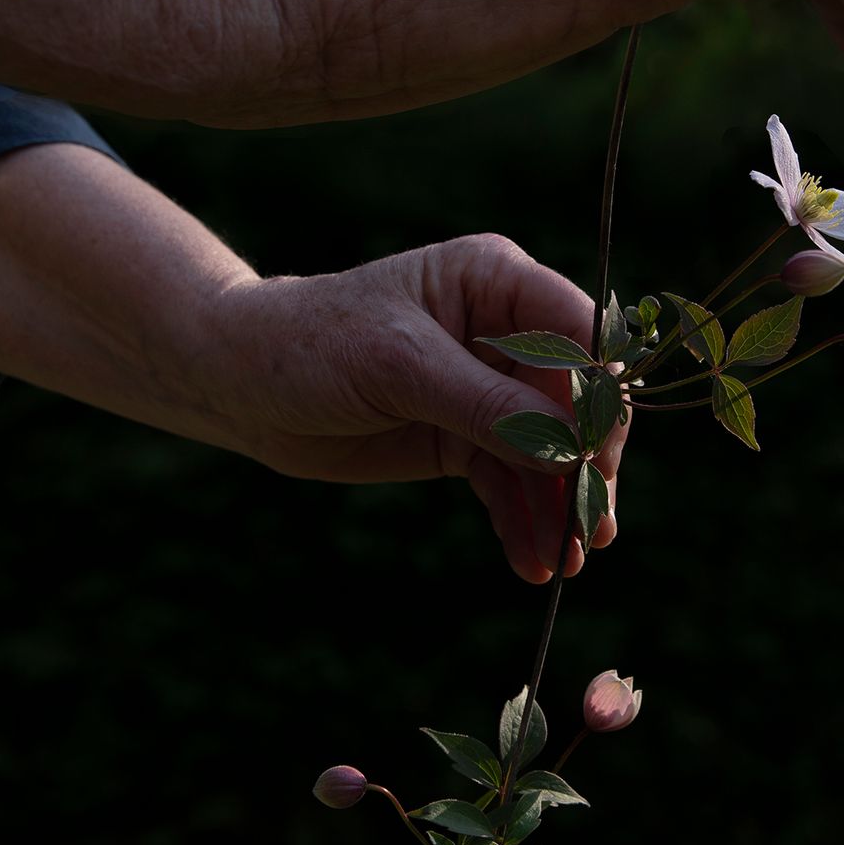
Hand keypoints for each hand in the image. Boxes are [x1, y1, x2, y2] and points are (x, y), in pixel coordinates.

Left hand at [212, 235, 624, 582]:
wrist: (242, 385)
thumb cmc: (313, 344)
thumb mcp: (401, 367)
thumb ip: (488, 405)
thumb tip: (569, 448)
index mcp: (495, 281)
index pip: (578, 332)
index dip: (600, 393)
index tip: (601, 456)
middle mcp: (504, 331)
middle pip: (574, 401)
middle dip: (584, 465)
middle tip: (591, 529)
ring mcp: (488, 388)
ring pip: (548, 451)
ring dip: (558, 506)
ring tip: (564, 563)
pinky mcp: (466, 436)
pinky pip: (511, 481)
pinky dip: (523, 520)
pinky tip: (531, 561)